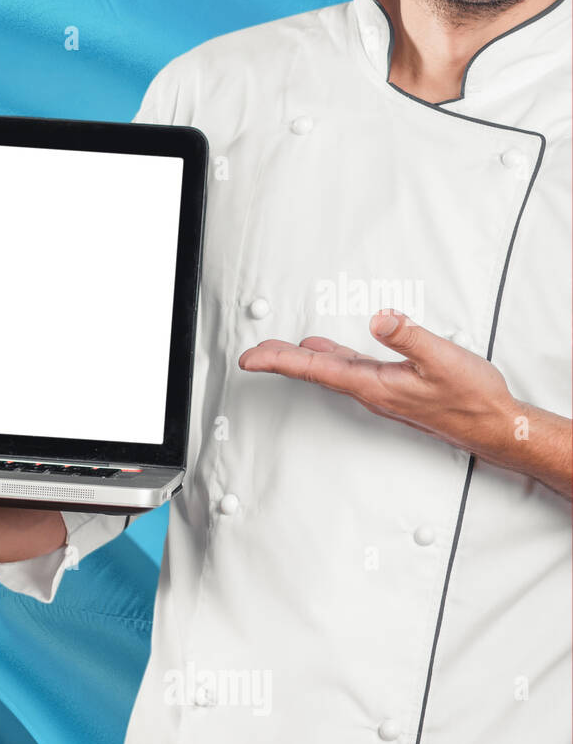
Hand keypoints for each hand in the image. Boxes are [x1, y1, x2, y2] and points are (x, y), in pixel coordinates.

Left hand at [239, 309, 571, 498]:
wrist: (493, 425)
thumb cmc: (471, 398)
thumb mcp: (442, 360)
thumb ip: (409, 337)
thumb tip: (380, 319)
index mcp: (372, 384)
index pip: (314, 369)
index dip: (279, 361)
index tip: (251, 358)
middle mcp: (370, 389)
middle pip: (314, 371)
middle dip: (280, 360)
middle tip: (253, 353)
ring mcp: (380, 389)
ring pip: (330, 370)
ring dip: (301, 359)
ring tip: (277, 349)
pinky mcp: (392, 386)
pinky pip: (350, 369)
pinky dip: (330, 357)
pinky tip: (325, 350)